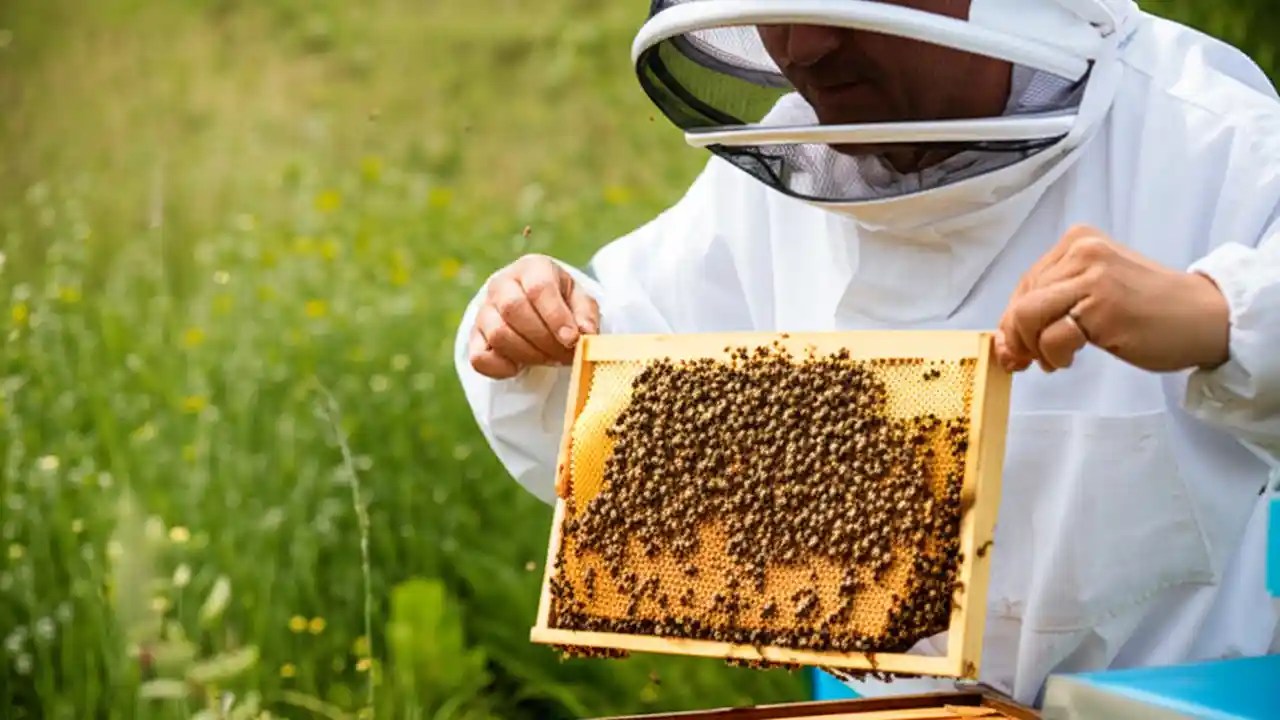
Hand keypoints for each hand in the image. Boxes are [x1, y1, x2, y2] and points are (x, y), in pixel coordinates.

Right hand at [468, 254, 599, 378]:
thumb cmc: (560, 302)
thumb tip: (586, 333)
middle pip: (514, 310)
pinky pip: (479, 357)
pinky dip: (501, 368)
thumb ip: (585, 315)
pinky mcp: (474, 336)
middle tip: (564, 355)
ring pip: (498, 334)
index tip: (572, 339)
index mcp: (532, 268)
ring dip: (528, 354)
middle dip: (543, 339)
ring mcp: (484, 310)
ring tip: (548, 359)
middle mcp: (502, 284)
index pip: (539, 288)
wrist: (534, 309)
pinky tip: (520, 367)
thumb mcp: (580, 301)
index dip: (556, 317)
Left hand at [996, 225, 1230, 373]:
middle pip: (1021, 301)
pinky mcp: (1102, 306)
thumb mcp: (1095, 290)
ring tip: (1056, 360)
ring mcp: (1092, 277)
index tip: (1014, 349)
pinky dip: (1053, 355)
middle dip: (1018, 339)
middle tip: (1031, 362)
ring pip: (1028, 317)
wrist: (1204, 318)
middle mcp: (1082, 251)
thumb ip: (1053, 303)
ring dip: (1035, 348)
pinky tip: (1072, 358)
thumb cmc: (1149, 310)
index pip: (1026, 283)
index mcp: (1078, 241)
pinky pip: (1052, 336)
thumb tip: (1004, 340)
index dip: (1012, 321)